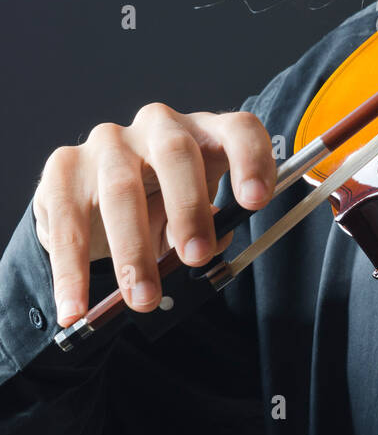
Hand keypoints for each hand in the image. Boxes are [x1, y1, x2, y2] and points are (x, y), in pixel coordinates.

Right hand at [33, 104, 276, 324]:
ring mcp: (108, 141)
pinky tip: (76, 308)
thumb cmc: (161, 207)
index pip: (238, 130)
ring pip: (120, 187)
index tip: (256, 200)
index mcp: (205, 133)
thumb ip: (206, 231)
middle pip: (176, 153)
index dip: (251, 160)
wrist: (96, 204)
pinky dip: (71, 272)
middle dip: (188, 208)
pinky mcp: (64, 166)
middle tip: (195, 256)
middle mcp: (158, 126)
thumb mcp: (192, 221)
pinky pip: (67, 219)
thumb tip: (212, 245)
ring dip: (132, 250)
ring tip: (143, 298)